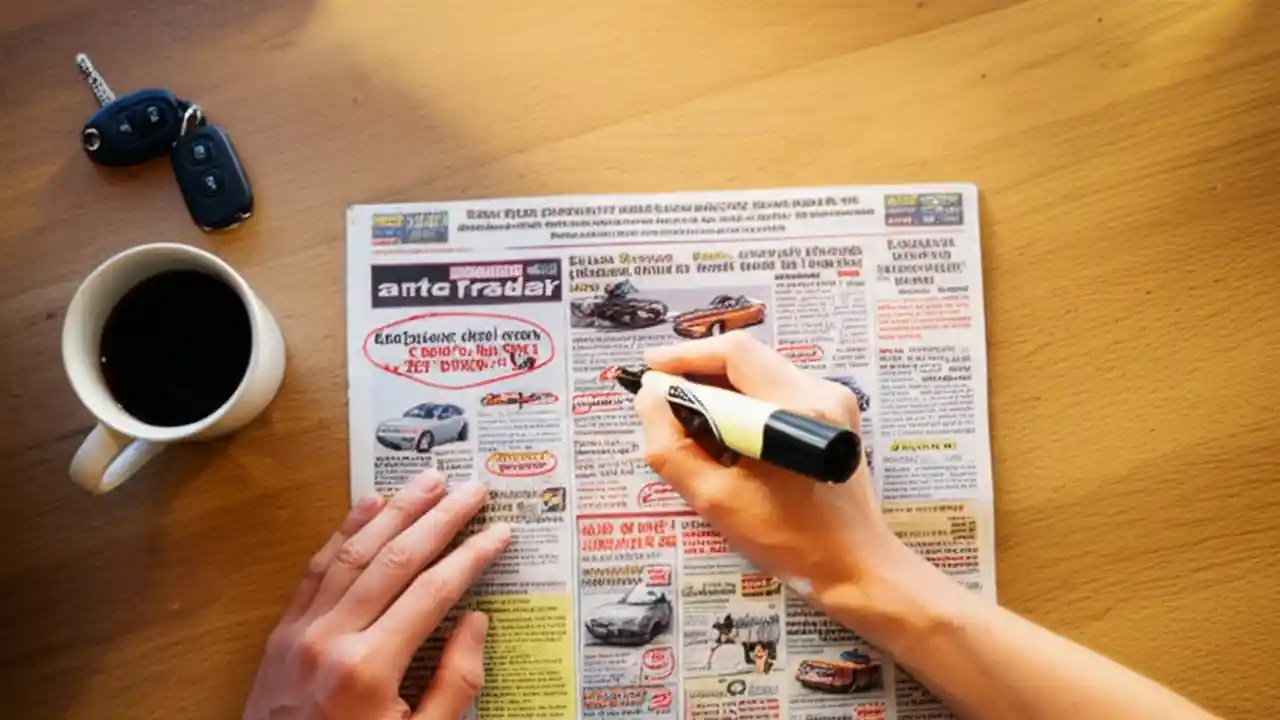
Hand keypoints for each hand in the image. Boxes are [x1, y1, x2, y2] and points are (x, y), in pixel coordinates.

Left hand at [243, 473, 510, 719]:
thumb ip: (454, 684)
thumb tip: (475, 622)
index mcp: (371, 669)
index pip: (434, 592)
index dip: (472, 557)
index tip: (500, 532)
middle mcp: (332, 639)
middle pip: (397, 559)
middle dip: (440, 518)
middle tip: (473, 489)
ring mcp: (300, 632)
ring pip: (354, 552)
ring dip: (395, 511)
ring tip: (429, 481)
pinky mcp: (281, 634)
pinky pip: (316, 568)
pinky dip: (344, 532)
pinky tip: (368, 505)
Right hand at [635, 333, 906, 625]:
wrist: (855, 565)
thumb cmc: (788, 539)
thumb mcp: (714, 499)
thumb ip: (671, 447)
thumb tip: (649, 400)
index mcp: (796, 408)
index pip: (733, 355)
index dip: (685, 357)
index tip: (650, 372)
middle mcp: (821, 391)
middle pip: (747, 358)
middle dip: (699, 370)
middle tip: (661, 393)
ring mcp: (834, 400)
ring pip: (761, 372)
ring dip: (720, 387)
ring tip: (686, 415)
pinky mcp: (837, 414)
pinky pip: (777, 390)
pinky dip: (744, 401)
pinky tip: (724, 430)